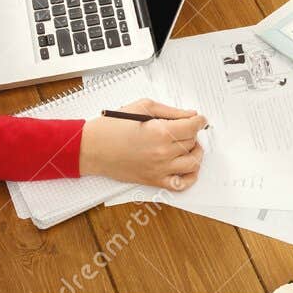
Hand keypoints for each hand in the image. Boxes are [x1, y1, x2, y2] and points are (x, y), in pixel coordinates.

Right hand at [78, 99, 208, 190]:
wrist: (92, 148)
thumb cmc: (113, 127)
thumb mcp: (142, 107)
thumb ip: (171, 111)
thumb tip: (190, 115)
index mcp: (161, 132)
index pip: (194, 127)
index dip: (200, 120)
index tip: (200, 118)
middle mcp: (163, 153)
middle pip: (193, 142)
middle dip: (192, 133)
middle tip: (185, 127)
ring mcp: (160, 169)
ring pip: (193, 163)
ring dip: (195, 152)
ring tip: (187, 145)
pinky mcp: (154, 181)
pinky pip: (181, 184)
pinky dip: (189, 177)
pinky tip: (185, 166)